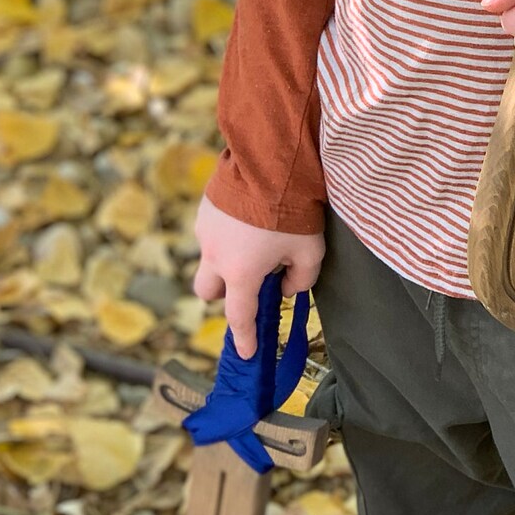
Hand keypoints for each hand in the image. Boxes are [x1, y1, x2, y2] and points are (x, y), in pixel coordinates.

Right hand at [192, 195, 323, 360]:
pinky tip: (247, 219)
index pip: (239, 316)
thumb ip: (301, 278)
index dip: (244, 337)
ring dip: (225, 261)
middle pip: (207, 292)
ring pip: (208, 259)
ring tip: (254, 242)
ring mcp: (205, 232)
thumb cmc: (293, 211)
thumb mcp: (310, 251)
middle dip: (223, 295)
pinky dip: (225, 235)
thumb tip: (286, 289)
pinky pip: (211, 232)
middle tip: (248, 283)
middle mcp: (215, 256)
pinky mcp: (204, 209)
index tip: (246, 352)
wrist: (269, 162)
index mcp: (241, 273)